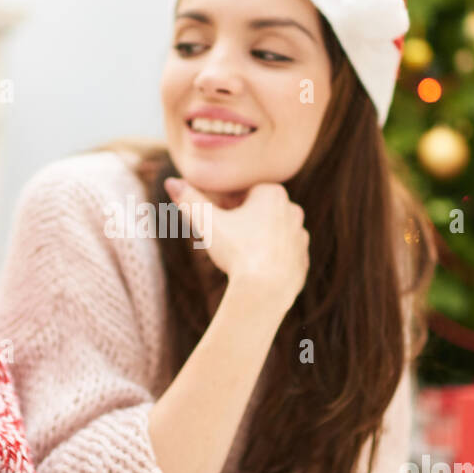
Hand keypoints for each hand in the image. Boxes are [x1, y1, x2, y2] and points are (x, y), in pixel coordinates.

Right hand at [164, 178, 308, 309]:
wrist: (265, 290)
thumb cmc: (236, 251)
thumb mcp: (207, 222)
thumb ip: (190, 200)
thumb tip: (170, 182)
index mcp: (272, 193)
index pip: (242, 194)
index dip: (224, 207)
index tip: (214, 222)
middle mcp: (293, 210)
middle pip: (258, 212)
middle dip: (240, 222)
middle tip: (223, 240)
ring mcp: (301, 237)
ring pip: (271, 233)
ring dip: (255, 240)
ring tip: (237, 257)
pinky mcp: (303, 261)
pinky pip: (281, 255)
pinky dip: (269, 260)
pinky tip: (254, 271)